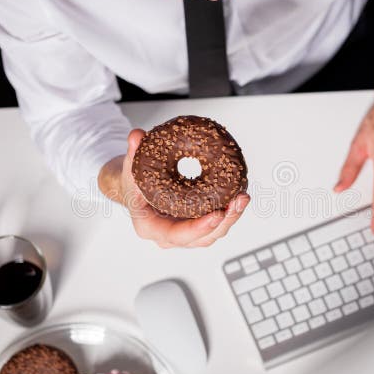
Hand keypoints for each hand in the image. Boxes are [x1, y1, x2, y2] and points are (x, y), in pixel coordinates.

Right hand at [98, 129, 249, 247]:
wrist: (136, 188)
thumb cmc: (133, 183)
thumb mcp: (130, 167)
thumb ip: (133, 153)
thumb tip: (136, 136)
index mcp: (149, 227)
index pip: (176, 235)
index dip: (198, 228)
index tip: (216, 215)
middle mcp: (168, 236)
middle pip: (201, 237)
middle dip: (223, 221)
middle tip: (238, 202)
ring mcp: (183, 233)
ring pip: (212, 233)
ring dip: (231, 217)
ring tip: (243, 198)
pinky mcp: (195, 226)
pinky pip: (215, 224)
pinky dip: (229, 213)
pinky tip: (240, 196)